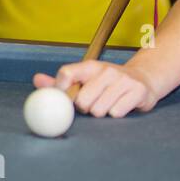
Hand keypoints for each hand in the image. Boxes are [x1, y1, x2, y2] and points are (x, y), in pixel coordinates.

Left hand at [32, 60, 157, 118]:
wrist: (143, 79)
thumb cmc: (107, 83)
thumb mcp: (85, 78)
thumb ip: (61, 81)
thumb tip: (36, 80)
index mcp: (90, 66)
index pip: (66, 74)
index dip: (61, 91)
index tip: (65, 100)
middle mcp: (107, 70)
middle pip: (82, 100)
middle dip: (84, 108)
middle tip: (92, 104)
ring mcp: (123, 80)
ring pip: (99, 110)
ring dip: (101, 112)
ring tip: (108, 104)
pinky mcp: (137, 91)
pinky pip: (116, 113)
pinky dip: (116, 114)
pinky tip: (120, 106)